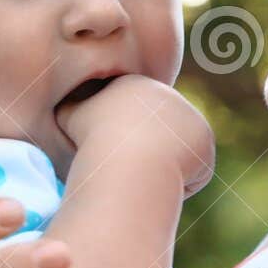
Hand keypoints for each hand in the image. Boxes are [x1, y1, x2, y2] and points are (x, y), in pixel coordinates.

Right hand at [54, 75, 215, 196]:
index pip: (130, 121)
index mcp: (135, 85)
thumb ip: (70, 110)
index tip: (111, 153)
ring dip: (161, 168)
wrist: (127, 155)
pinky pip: (192, 170)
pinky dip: (179, 182)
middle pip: (155, 135)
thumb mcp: (68, 117)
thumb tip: (62, 109)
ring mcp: (189, 115)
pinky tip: (164, 178)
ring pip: (174, 153)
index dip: (119, 143)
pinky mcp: (205, 139)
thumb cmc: (91, 140)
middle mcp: (167, 95)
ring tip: (143, 172)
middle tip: (127, 167)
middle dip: (143, 154)